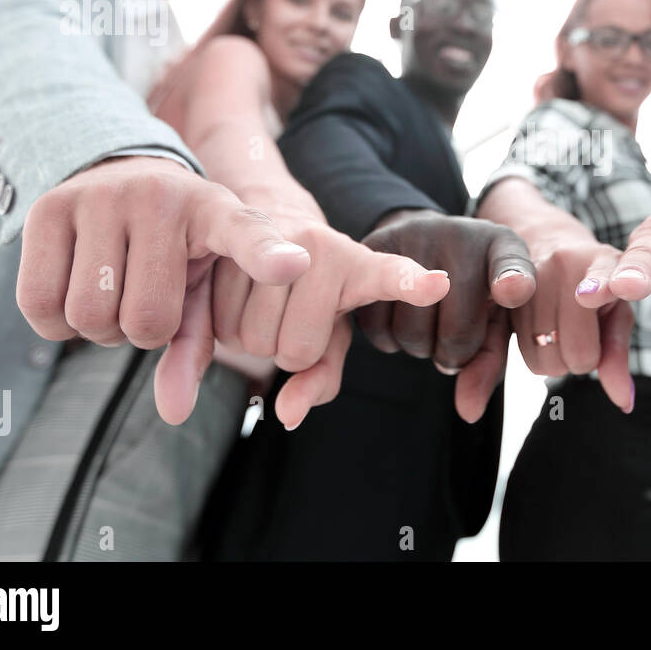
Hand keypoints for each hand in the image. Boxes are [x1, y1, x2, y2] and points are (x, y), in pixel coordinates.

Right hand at [17, 156, 311, 419]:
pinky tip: (73, 296)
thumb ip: (198, 346)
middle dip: (141, 333)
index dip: (267, 255)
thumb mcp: (199, 282)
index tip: (296, 265)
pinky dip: (56, 323)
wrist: (117, 174)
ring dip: (99, 330)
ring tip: (113, 296)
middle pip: (145, 320)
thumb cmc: (173, 244)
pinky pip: (40, 305)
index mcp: (216, 211)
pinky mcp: (46, 209)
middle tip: (144, 302)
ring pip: (89, 317)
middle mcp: (161, 197)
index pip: (247, 235)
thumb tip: (174, 414)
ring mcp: (101, 198)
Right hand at [203, 209, 450, 429]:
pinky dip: (213, 323)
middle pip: (292, 349)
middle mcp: (326, 246)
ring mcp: (281, 238)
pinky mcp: (232, 240)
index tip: (438, 283)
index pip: (388, 276)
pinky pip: (217, 310)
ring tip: (254, 300)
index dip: (410, 283)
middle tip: (280, 316)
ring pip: (251, 337)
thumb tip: (289, 415)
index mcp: (361, 269)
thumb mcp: (326, 338)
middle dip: (279, 348)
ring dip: (244, 333)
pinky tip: (247, 299)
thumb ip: (318, 379)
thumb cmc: (305, 297)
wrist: (259, 234)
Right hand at [354, 212, 535, 422]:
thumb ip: (488, 362)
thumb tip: (468, 412)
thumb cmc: (472, 287)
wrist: (427, 236)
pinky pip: (374, 324)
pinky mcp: (373, 249)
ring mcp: (414, 237)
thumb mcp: (493, 317)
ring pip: (412, 333)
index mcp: (502, 247)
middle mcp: (460, 235)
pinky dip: (388, 339)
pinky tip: (400, 318)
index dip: (513, 281)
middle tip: (453, 342)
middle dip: (454, 354)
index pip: (512, 265)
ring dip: (420, 348)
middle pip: (456, 331)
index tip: (511, 292)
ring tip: (428, 327)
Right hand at [513, 236, 635, 412]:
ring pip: (545, 359)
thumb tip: (623, 403)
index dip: (596, 288)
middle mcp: (562, 262)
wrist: (549, 247)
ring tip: (560, 329)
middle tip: (582, 334)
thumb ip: (618, 354)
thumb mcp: (616, 312)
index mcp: (601, 260)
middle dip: (583, 358)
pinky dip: (535, 355)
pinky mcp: (501, 296)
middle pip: (576, 350)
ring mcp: (528, 276)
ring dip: (556, 358)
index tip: (587, 296)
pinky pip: (523, 354)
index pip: (600, 277)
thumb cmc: (595, 288)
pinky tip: (540, 330)